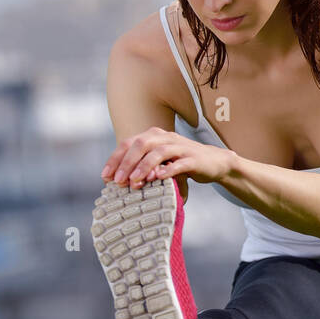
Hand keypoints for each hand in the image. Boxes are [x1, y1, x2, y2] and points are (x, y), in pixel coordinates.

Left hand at [101, 128, 234, 190]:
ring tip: (134, 182)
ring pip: (158, 153)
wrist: (214, 162)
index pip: (129, 143)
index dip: (115, 159)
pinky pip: (179, 163)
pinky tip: (158, 178)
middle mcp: (166, 138)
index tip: (105, 176)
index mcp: (155, 136)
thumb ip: (142, 167)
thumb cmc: (182, 163)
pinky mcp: (194, 159)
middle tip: (117, 181)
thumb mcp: (160, 163)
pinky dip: (168, 170)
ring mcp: (181, 147)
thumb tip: (117, 181)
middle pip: (141, 144)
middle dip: (126, 163)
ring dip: (144, 167)